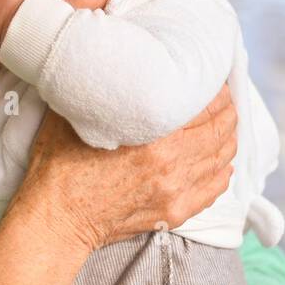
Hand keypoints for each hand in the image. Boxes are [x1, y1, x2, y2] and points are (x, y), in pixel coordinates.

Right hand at [20, 83, 237, 251]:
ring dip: (227, 138)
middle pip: (220, 131)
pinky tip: (220, 161)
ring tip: (224, 125)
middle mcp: (172, 165)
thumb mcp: (74, 118)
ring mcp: (176, 192)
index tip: (211, 80)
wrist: (56, 219)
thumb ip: (99, 93)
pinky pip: (214, 189)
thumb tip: (108, 66)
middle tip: (224, 99)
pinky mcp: (174, 212)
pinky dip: (222, 170)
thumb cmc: (59, 167)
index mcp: (152, 139)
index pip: (203, 107)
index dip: (213, 90)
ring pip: (222, 158)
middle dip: (227, 111)